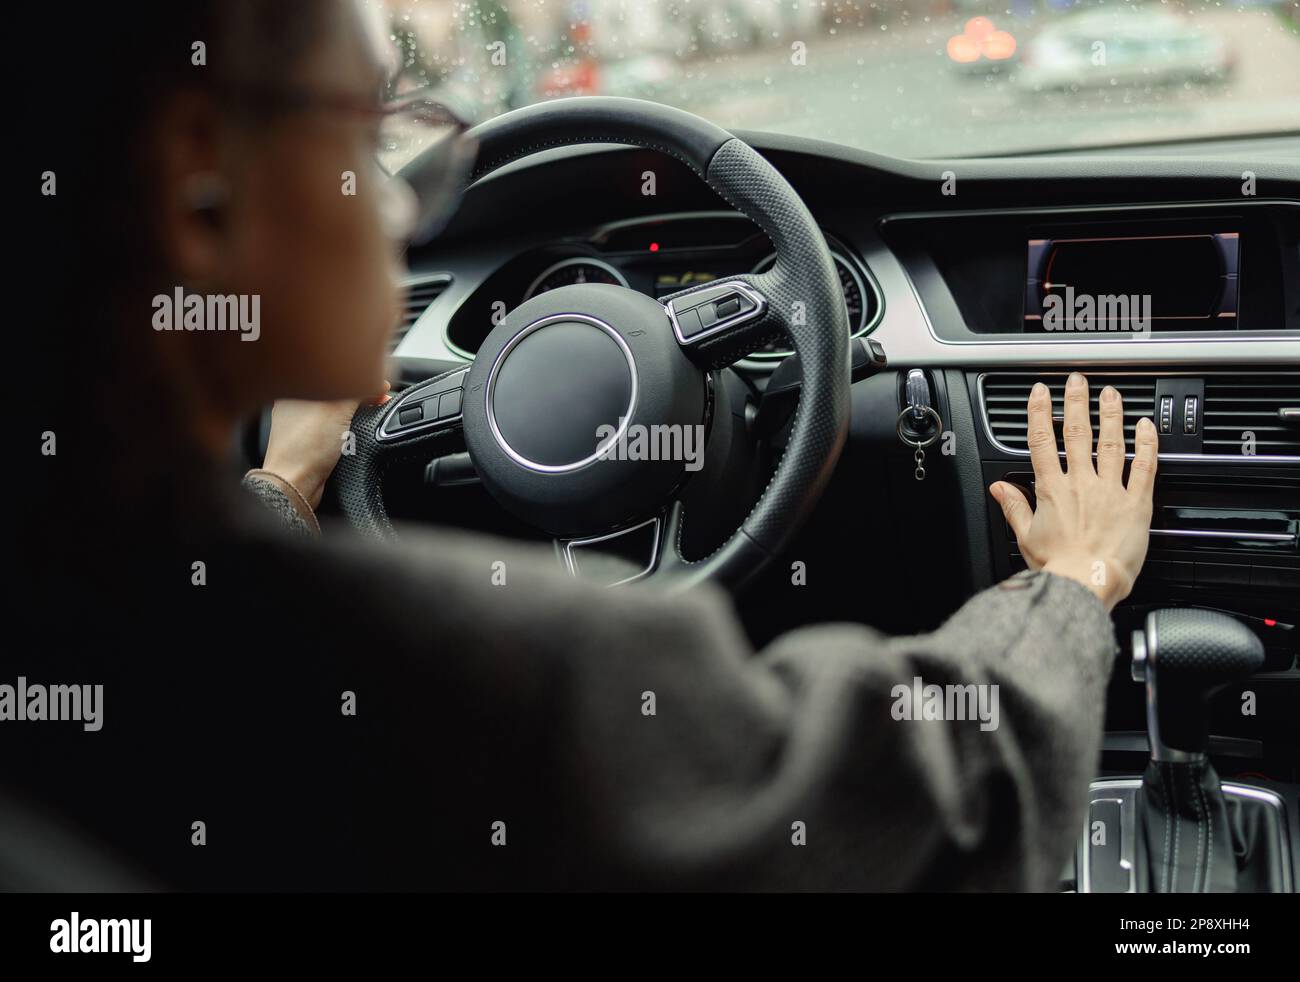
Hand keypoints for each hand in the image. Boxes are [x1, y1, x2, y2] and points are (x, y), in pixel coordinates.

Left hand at [261, 383, 390, 509]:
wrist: (295, 483)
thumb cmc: (307, 447)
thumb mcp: (338, 409)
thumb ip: (358, 391)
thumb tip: (375, 382)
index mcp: (294, 388)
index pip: (335, 375)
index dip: (361, 377)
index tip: (380, 384)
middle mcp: (293, 404)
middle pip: (336, 391)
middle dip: (361, 393)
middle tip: (380, 399)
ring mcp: (299, 423)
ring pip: (334, 408)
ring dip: (356, 410)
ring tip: (373, 413)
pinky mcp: (306, 440)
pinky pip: (331, 426)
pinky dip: (346, 425)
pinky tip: (355, 430)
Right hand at [989, 373, 1156, 611]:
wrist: (1087, 584)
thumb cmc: (1058, 567)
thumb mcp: (1026, 537)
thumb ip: (1014, 508)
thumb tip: (999, 489)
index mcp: (1051, 490)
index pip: (1042, 441)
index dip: (1040, 413)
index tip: (1041, 394)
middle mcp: (1081, 483)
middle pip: (1077, 433)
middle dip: (1076, 403)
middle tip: (1078, 381)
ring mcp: (1110, 490)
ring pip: (1110, 443)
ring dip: (1110, 414)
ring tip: (1111, 394)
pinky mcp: (1135, 503)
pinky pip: (1144, 467)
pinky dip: (1146, 444)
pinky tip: (1145, 426)